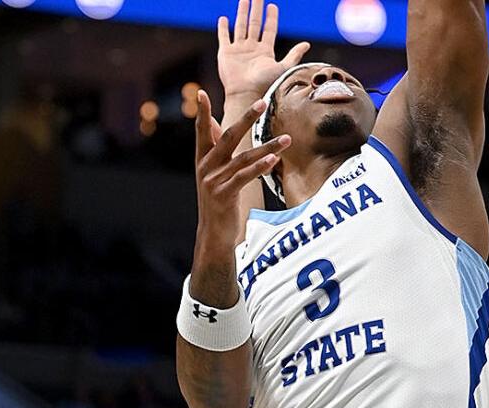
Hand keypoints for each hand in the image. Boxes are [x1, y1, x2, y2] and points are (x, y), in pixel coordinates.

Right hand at [194, 89, 290, 234]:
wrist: (214, 233)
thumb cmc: (218, 200)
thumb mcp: (213, 173)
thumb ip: (214, 148)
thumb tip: (211, 121)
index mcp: (202, 159)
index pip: (201, 131)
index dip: (201, 112)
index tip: (200, 92)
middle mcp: (205, 167)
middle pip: (228, 137)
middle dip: (246, 118)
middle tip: (262, 102)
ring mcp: (213, 181)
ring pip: (244, 158)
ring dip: (268, 147)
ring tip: (287, 139)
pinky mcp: (223, 195)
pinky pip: (244, 177)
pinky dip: (260, 167)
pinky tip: (274, 160)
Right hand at [218, 0, 310, 98]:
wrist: (246, 94)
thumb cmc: (265, 84)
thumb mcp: (283, 68)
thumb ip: (294, 56)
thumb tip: (307, 44)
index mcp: (265, 51)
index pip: (269, 29)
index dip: (271, 18)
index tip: (272, 6)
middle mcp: (252, 49)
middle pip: (254, 24)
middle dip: (256, 9)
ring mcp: (238, 50)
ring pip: (240, 26)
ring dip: (242, 13)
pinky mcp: (226, 54)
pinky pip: (224, 37)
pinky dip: (223, 28)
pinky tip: (223, 19)